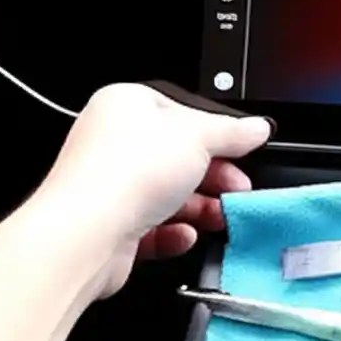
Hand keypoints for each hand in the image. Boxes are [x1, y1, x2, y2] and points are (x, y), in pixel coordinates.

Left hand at [34, 84, 271, 296]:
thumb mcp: (199, 137)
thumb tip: (256, 127)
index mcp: (126, 105)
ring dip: (200, 208)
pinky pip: (150, 227)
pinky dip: (172, 233)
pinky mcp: (109, 226)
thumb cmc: (125, 173)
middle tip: (238, 187)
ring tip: (221, 216)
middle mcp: (111, 143)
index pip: (181, 113)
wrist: (85, 234)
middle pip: (177, 158)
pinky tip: (185, 235)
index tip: (243, 149)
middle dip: (214, 176)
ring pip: (166, 195)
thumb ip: (233, 132)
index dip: (216, 133)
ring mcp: (108, 186)